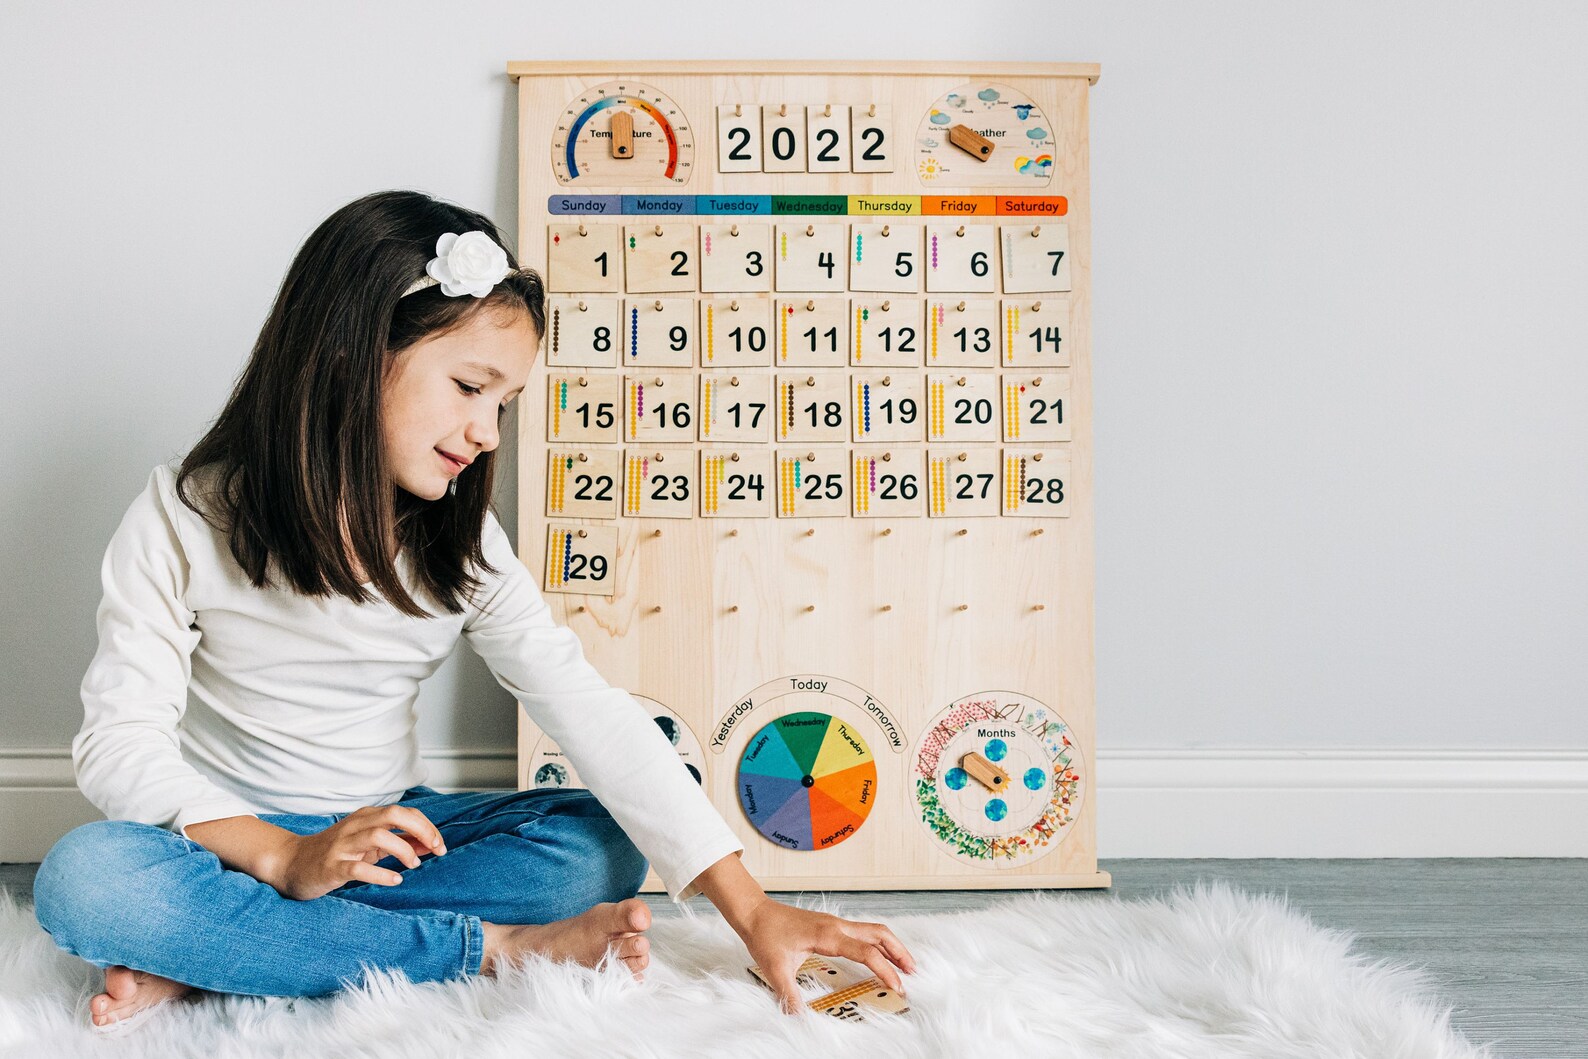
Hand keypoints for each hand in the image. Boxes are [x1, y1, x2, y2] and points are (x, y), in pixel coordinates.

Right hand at [270, 805, 447, 900]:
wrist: (292, 864)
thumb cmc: (337, 853)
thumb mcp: (370, 844)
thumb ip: (399, 842)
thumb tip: (431, 844)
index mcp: (366, 817)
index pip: (404, 812)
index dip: (426, 827)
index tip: (441, 845)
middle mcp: (354, 827)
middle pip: (393, 815)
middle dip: (420, 829)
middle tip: (435, 849)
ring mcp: (342, 846)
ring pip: (377, 835)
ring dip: (402, 850)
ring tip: (413, 865)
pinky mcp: (331, 867)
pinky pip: (358, 868)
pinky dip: (380, 874)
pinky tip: (395, 880)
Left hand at [739, 898, 916, 1014]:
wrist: (754, 912)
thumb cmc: (765, 936)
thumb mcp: (775, 970)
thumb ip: (790, 996)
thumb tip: (800, 1019)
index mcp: (828, 935)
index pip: (867, 952)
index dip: (885, 970)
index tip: (898, 987)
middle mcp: (837, 926)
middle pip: (880, 934)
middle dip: (900, 953)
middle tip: (914, 974)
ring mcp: (836, 923)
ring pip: (874, 930)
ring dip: (892, 946)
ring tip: (904, 966)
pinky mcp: (832, 925)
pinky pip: (863, 932)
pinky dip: (878, 943)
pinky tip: (878, 957)